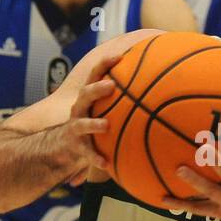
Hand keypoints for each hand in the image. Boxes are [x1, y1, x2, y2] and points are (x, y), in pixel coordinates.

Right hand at [56, 52, 120, 185]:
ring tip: (106, 125)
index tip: (119, 57)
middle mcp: (79, 109)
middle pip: (85, 95)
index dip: (104, 65)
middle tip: (111, 85)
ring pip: (82, 124)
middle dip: (96, 89)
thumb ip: (124, 98)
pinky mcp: (77, 147)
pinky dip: (95, 158)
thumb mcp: (103, 107)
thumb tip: (156, 86)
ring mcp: (76, 128)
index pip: (94, 75)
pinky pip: (87, 153)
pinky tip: (105, 163)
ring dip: (93, 124)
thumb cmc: (92, 122)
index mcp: (88, 97)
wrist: (64, 146)